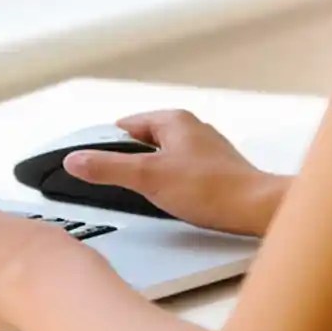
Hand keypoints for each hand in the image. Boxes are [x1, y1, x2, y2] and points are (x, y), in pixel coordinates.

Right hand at [63, 110, 289, 236]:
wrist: (255, 209)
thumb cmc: (211, 190)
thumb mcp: (147, 178)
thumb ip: (107, 168)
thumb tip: (76, 160)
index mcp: (174, 120)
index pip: (126, 125)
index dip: (107, 145)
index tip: (94, 161)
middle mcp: (191, 129)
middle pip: (144, 140)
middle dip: (129, 160)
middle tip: (120, 181)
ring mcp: (205, 149)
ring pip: (163, 156)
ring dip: (150, 172)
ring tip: (145, 192)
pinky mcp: (215, 170)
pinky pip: (181, 170)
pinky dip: (170, 182)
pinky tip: (170, 199)